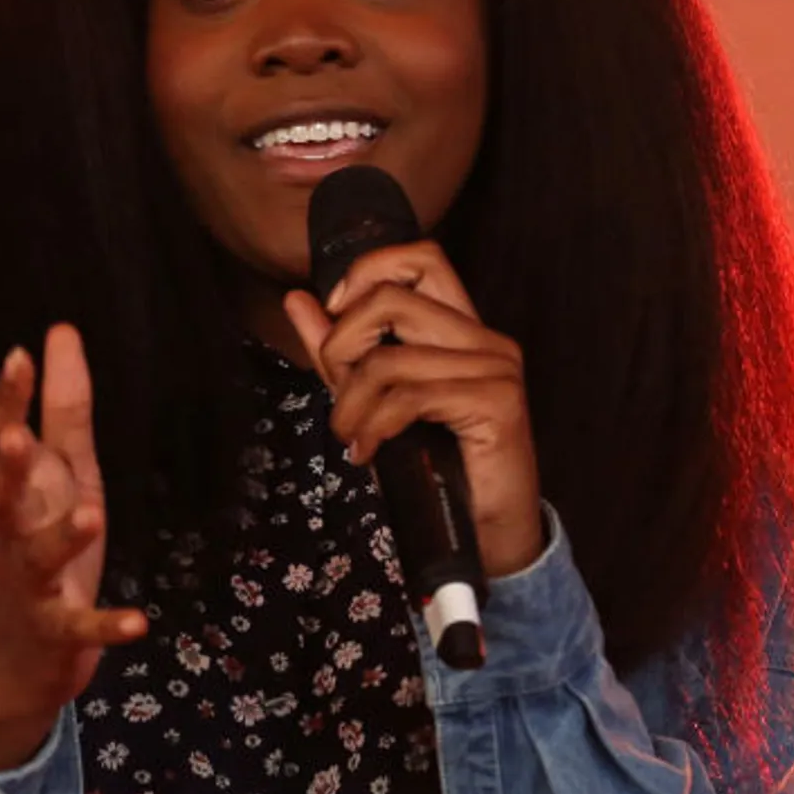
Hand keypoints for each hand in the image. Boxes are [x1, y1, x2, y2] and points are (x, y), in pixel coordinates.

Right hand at [0, 323, 146, 773]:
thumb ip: (62, 407)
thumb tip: (61, 328)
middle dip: (7, 467)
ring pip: (36, 559)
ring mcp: (31, 583)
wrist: (18, 651)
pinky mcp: (55, 631)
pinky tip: (137, 622)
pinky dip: (104, 626)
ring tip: (89, 515)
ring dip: (60, 539)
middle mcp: (14, 530)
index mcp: (18, 489)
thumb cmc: (40, 541)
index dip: (6, 401)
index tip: (18, 355)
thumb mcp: (62, 473)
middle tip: (15, 437)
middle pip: (0, 494)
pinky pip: (77, 629)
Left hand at [281, 242, 545, 577]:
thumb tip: (297, 299)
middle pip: (392, 297)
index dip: (367, 273)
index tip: (337, 317)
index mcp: (461, 329)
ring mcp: (496, 368)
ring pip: (390, 356)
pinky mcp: (496, 402)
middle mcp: (485, 339)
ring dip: (350, 405)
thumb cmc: (437, 470)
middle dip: (342, 345)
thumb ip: (341, 352)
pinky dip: (373, 426)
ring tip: (352, 437)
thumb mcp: (374, 401)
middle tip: (338, 394)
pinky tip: (368, 451)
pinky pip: (409, 396)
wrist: (488, 537)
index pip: (418, 257)